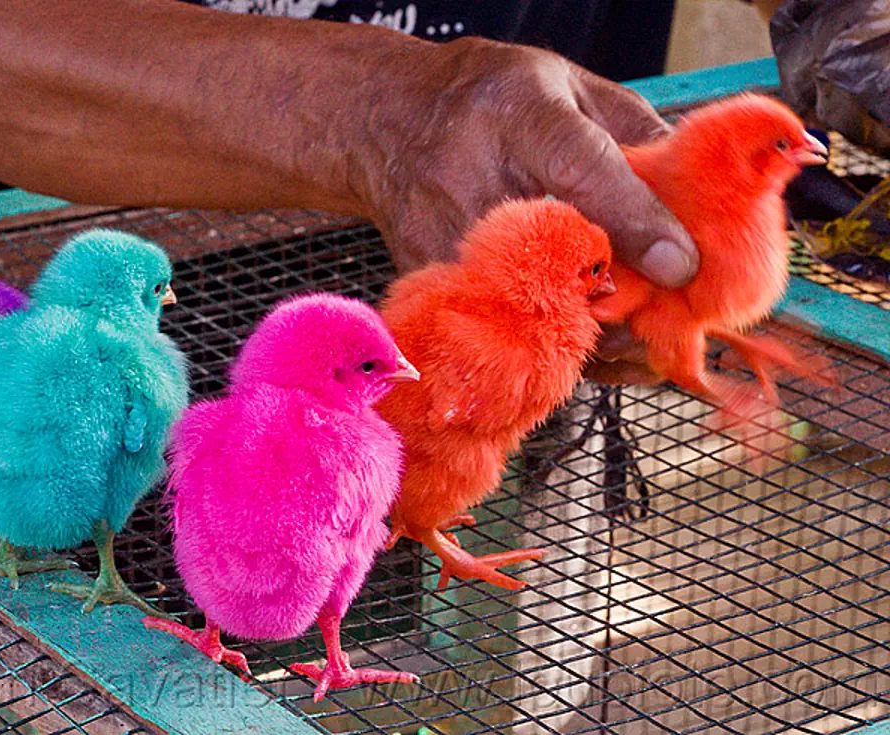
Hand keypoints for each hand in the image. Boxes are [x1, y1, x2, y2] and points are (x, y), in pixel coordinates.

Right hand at [353, 39, 695, 383]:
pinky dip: (553, 348)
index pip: (579, 171)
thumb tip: (697, 201)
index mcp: (521, 116)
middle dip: (626, 303)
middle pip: (556, 264)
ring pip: (529, 316)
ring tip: (638, 334)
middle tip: (674, 316)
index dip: (633, 222)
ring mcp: (445, 244)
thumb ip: (636, 137)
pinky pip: (501, 334)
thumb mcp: (572, 88)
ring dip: (596, 337)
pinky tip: (586, 338)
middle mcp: (473, 183)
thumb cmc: (494, 104)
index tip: (682, 265)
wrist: (391, 125)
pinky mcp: (433, 286)